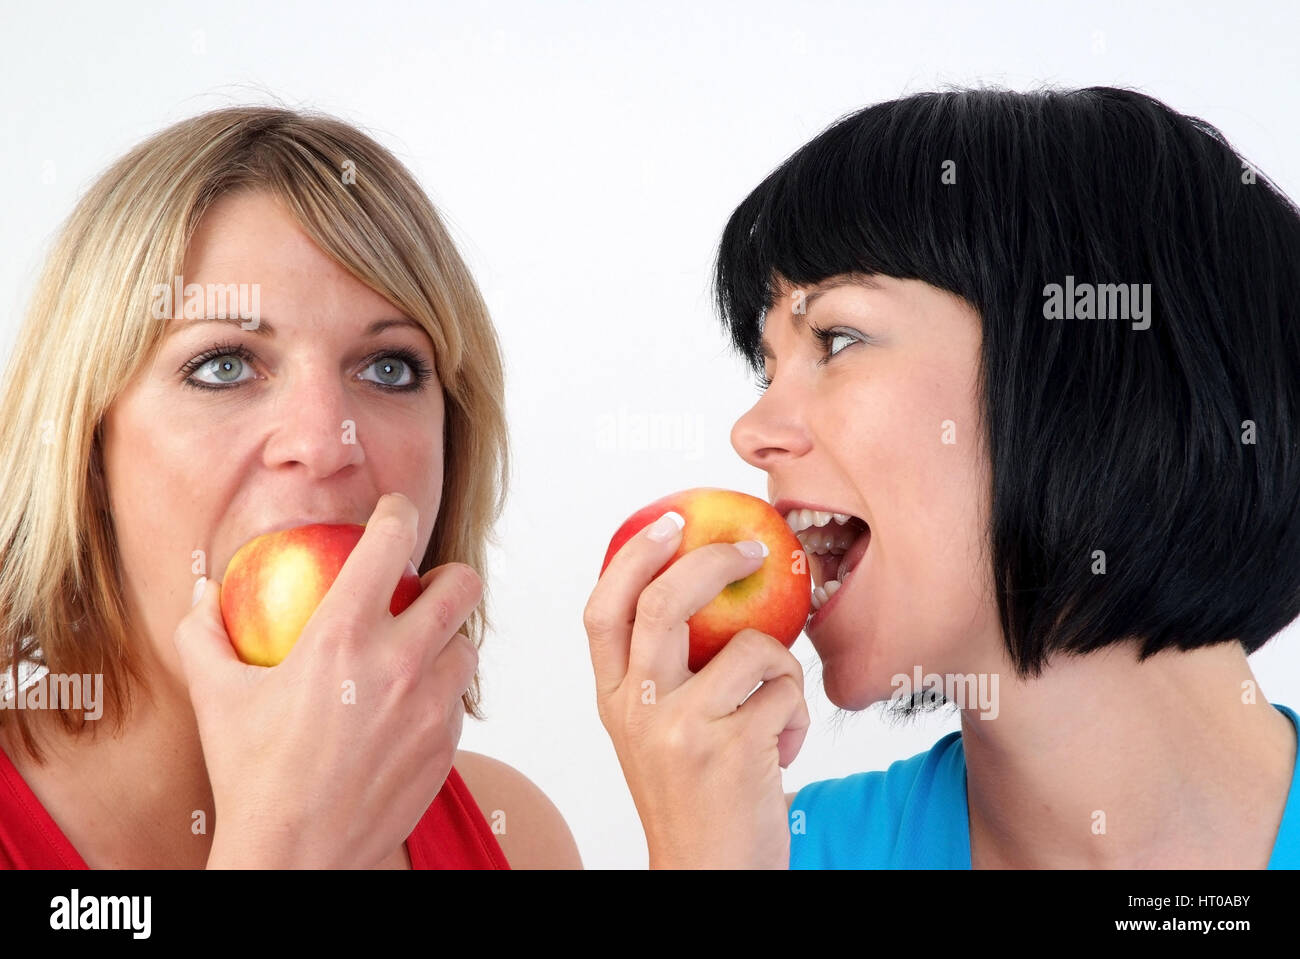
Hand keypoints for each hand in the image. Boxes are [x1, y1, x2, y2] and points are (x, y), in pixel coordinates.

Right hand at [174, 492, 481, 867]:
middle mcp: (400, 663)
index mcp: (344, 636)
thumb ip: (204, 631)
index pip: (391, 542)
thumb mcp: (214, 695)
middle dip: (450, 575)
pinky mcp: (445, 744)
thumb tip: (204, 589)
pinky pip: (458, 701)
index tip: (391, 514)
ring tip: (419, 649)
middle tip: (425, 585)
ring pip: (468, 647)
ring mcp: (430, 706)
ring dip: (448, 639)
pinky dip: (441, 692)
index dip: (397, 513)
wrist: (294, 856)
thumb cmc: (249, 772)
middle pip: (461, 586)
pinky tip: (410, 704)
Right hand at [583, 511, 809, 868]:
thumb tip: (708, 590)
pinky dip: (799, 715)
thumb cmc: (695, 800)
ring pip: (753, 646)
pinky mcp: (733, 747)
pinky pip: (787, 691)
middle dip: (713, 560)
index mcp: (614, 700)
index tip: (669, 523)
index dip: (633, 557)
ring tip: (775, 712)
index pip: (603, 611)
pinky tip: (782, 752)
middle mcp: (637, 709)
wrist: (711, 875)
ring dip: (783, 670)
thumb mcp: (657, 732)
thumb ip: (666, 673)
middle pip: (664, 602)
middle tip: (751, 550)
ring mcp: (682, 728)